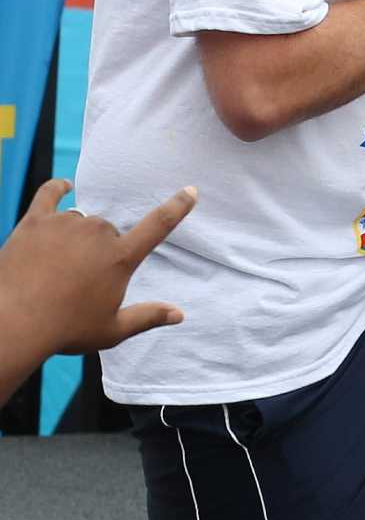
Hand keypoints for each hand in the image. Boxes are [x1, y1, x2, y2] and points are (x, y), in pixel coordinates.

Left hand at [0, 178, 195, 363]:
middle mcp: (98, 232)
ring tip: (53, 267)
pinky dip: (57, 189)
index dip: (178, 206)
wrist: (13, 323)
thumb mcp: (111, 331)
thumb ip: (147, 317)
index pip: (158, 225)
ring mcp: (66, 223)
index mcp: (120, 257)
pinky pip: (49, 194)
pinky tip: (63, 188)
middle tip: (76, 281)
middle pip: (106, 231)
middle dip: (97, 250)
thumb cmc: (64, 330)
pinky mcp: (36, 221)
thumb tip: (180, 314)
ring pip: (79, 221)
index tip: (191, 191)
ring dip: (73, 236)